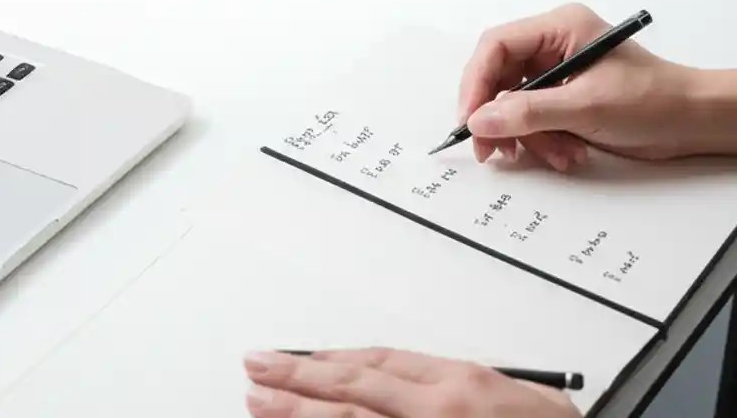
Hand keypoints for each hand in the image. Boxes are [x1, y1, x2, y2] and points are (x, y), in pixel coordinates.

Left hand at [243, 349, 579, 417]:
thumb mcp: (515, 393)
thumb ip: (459, 383)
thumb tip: (410, 379)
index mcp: (460, 381)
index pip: (376, 361)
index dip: (327, 360)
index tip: (292, 358)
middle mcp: (439, 410)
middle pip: (351, 389)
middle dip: (297, 379)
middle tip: (256, 369)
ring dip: (299, 414)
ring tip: (259, 403)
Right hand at [459, 3, 736, 168]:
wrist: (693, 123)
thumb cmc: (655, 101)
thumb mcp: (586, 106)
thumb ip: (529, 113)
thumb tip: (480, 119)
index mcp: (559, 29)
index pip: (497, 47)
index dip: (477, 83)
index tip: (471, 118)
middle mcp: (554, 46)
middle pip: (499, 77)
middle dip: (497, 117)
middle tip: (491, 147)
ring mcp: (557, 73)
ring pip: (513, 104)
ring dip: (527, 136)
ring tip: (554, 154)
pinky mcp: (562, 98)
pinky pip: (532, 120)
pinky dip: (542, 141)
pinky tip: (566, 153)